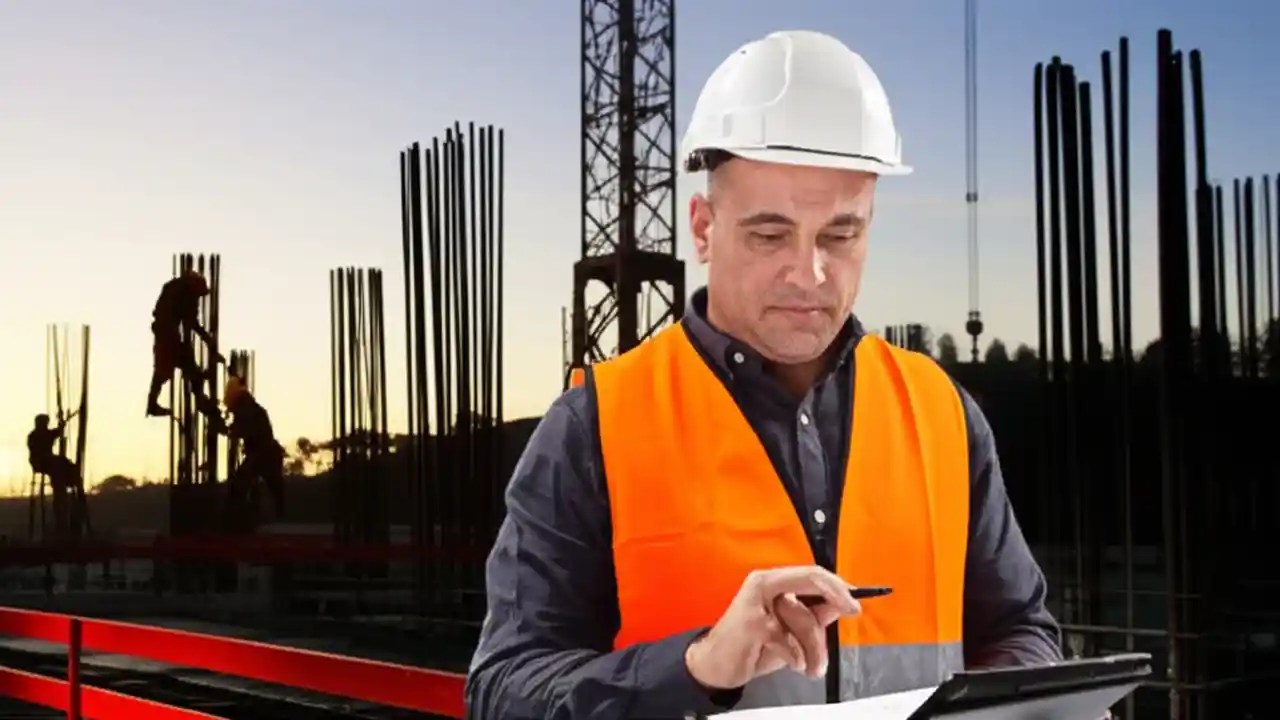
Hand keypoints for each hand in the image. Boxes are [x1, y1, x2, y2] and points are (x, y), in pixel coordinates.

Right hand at [684, 566, 861, 690]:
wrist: (718, 664)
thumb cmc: (754, 645)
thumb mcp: (791, 629)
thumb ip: (813, 613)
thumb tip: (840, 602)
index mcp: (774, 582)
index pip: (811, 573)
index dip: (836, 583)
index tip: (855, 598)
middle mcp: (763, 584)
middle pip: (811, 581)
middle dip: (836, 597)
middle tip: (854, 611)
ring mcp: (755, 601)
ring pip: (803, 618)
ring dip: (813, 649)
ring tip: (810, 666)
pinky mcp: (751, 622)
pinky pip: (787, 639)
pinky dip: (793, 655)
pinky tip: (790, 661)